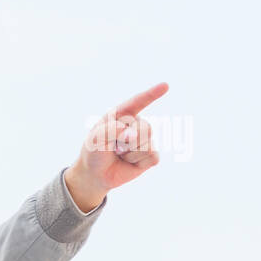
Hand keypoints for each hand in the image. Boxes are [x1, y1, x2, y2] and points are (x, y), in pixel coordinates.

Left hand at [67, 82, 168, 206]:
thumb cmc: (94, 152)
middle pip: (145, 128)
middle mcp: (136, 124)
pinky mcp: (150, 155)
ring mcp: (145, 139)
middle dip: (128, 141)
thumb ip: (110, 131)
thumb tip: (131, 133)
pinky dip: (137, 162)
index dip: (152, 94)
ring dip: (129, 153)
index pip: (138, 102)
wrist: (96, 174)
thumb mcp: (95, 139)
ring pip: (147, 144)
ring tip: (120, 154)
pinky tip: (129, 162)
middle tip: (114, 147)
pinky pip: (152, 157)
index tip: (165, 86)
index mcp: (122, 115)